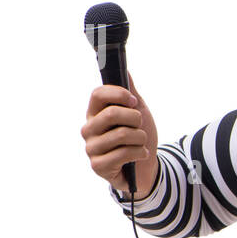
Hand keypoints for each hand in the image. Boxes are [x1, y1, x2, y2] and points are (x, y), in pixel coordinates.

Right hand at [81, 72, 159, 197]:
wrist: (147, 167)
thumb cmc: (138, 138)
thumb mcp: (138, 112)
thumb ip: (130, 93)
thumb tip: (125, 70)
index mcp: (95, 113)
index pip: (97, 94)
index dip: (118, 94)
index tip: (133, 101)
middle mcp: (89, 129)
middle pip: (111, 114)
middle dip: (135, 119)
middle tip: (140, 126)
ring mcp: (91, 148)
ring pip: (122, 134)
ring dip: (141, 138)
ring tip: (141, 143)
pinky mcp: (98, 166)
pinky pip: (123, 153)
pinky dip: (140, 153)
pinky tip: (140, 155)